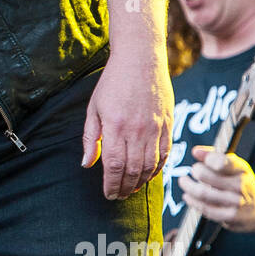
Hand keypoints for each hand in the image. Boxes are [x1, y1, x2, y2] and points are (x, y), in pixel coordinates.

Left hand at [81, 51, 172, 199]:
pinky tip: (150, 174)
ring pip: (150, 165)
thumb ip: (90, 138)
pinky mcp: (168, 123)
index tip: (108, 194)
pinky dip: (158, 168)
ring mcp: (155, 128)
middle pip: (133, 170)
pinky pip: (165, 153)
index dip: (111, 184)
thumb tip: (86, 164)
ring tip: (132, 189)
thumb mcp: (94, 108)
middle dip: (125, 187)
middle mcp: (137, 130)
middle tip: (119, 196)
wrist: (140, 59)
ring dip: (141, 181)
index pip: (114, 166)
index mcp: (115, 127)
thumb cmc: (113, 83)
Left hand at [179, 147, 254, 232]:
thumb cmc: (242, 183)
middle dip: (195, 171)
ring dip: (188, 187)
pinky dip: (193, 201)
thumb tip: (196, 151)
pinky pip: (205, 209)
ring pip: (203, 193)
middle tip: (192, 171)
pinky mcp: (230, 217)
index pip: (221, 161)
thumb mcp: (233, 166)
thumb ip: (213, 156)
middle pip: (206, 176)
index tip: (198, 158)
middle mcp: (240, 185)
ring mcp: (235, 202)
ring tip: (184, 182)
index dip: (206, 158)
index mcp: (240, 169)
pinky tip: (188, 196)